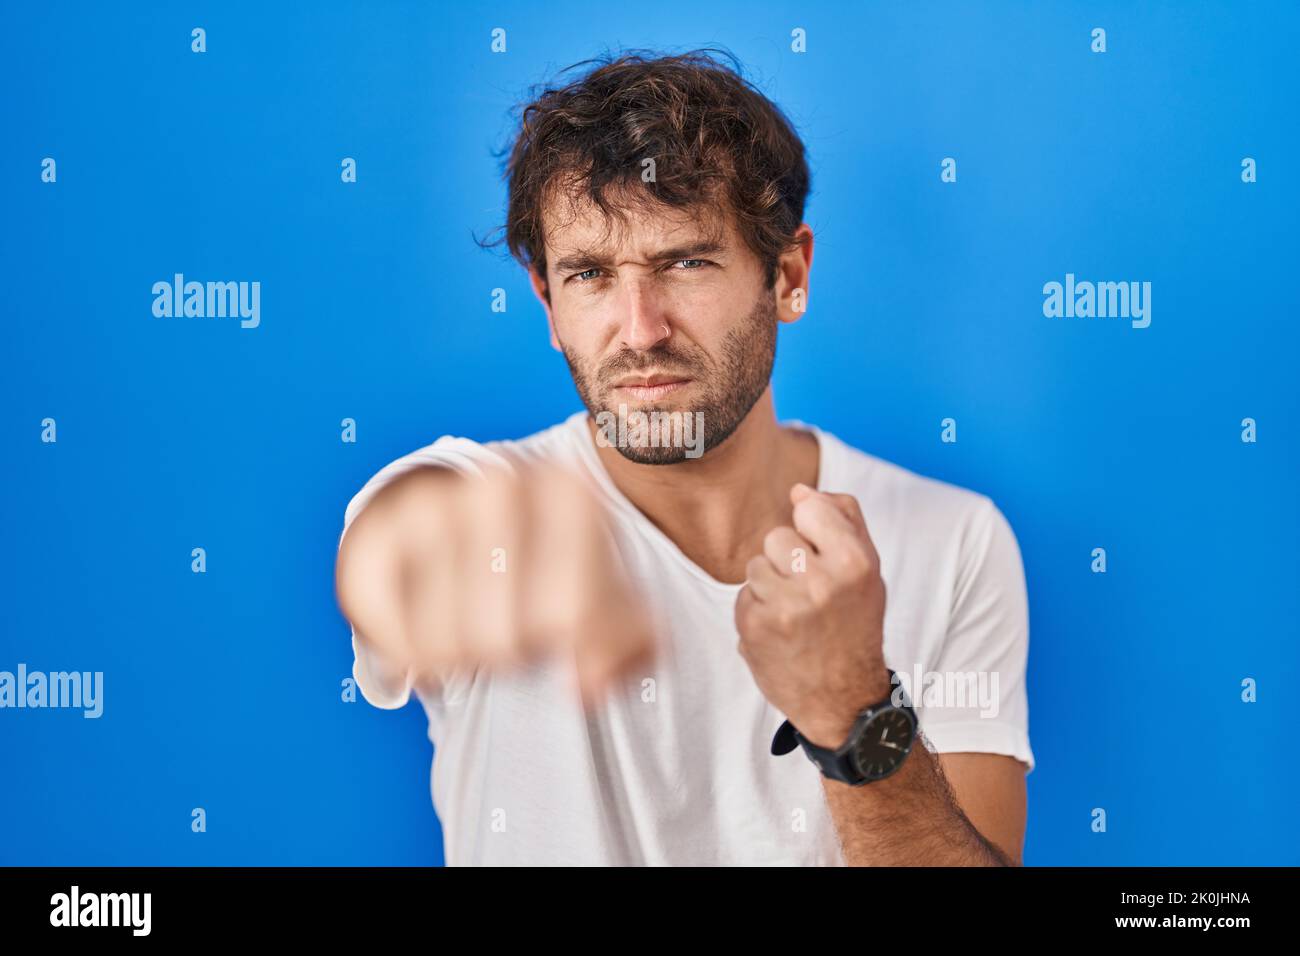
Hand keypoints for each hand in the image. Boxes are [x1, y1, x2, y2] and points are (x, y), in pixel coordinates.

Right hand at [335, 462, 656, 710]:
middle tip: (512, 627)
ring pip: (445, 647)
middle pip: (503, 641)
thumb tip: (586, 684)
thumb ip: (625, 649)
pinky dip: (410, 656)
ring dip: (461, 659)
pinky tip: (427, 627)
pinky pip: (391, 639)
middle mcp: (498, 483)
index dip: (572, 647)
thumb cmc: (557, 570)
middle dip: (511, 654)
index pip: (570, 619)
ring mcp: (430, 501)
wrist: (478, 514)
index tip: (569, 624)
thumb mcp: (614, 604)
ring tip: (472, 623)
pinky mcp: (372, 535)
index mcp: (569, 489)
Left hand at [734, 483, 890, 747]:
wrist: (844, 699)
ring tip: (796, 613)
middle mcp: (821, 583)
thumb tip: (799, 490)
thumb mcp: (868, 569)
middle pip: (777, 536)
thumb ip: (843, 518)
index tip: (823, 557)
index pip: (810, 509)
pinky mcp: (753, 628)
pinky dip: (758, 610)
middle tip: (811, 593)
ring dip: (771, 584)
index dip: (813, 532)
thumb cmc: (855, 623)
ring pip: (756, 564)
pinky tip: (781, 632)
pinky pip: (744, 595)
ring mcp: (784, 607)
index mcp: (855, 562)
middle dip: (788, 560)